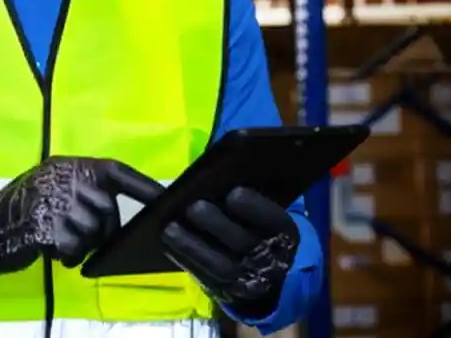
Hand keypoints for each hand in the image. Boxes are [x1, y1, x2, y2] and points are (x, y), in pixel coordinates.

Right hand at [0, 157, 162, 285]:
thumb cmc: (17, 214)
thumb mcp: (48, 191)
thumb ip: (80, 193)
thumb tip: (116, 210)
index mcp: (64, 166)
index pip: (114, 170)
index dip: (143, 186)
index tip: (167, 199)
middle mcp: (59, 178)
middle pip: (108, 209)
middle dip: (103, 231)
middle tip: (79, 238)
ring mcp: (50, 201)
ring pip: (93, 232)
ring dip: (82, 246)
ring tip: (59, 243)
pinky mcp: (43, 226)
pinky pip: (74, 248)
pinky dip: (68, 256)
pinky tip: (51, 251)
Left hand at [162, 187, 299, 318]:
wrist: (260, 273)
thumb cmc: (251, 226)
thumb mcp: (258, 211)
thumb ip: (237, 189)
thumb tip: (211, 160)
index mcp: (283, 232)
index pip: (275, 221)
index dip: (255, 208)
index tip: (233, 193)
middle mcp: (268, 257)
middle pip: (244, 243)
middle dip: (217, 224)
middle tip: (195, 207)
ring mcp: (246, 278)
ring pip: (221, 267)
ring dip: (192, 246)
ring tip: (171, 228)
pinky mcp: (224, 289)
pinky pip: (202, 276)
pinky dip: (183, 256)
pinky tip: (167, 238)